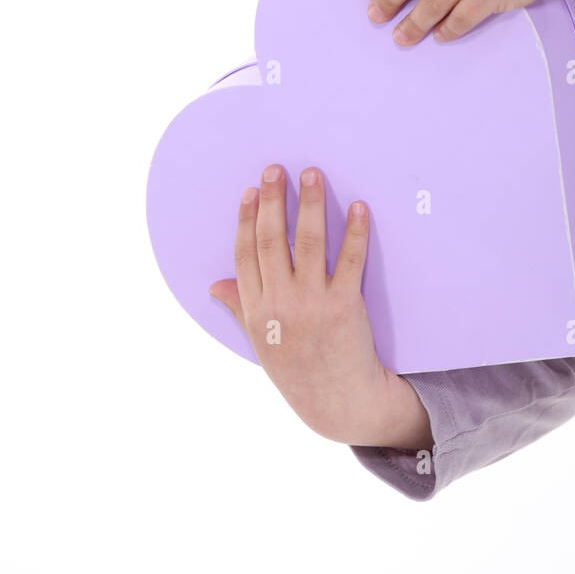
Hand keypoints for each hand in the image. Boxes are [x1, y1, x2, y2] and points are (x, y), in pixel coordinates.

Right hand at [209, 165, 422, 445]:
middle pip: (272, 241)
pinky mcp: (343, 307)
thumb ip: (240, 308)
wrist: (338, 403)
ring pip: (308, 243)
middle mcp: (279, 305)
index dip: (247, 220)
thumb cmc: (298, 370)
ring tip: (312, 174)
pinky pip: (349, 260)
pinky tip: (359, 207)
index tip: (251, 191)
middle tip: (275, 169)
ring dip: (310, 204)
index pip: (246, 255)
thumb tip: (215, 285)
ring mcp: (311, 305)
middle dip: (273, 201)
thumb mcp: (261, 342)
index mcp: (256, 311)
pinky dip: (355, 231)